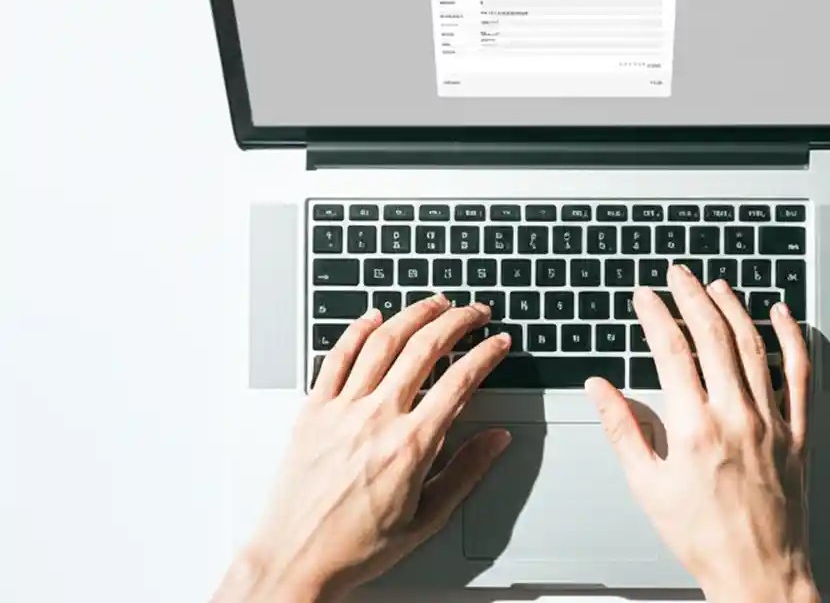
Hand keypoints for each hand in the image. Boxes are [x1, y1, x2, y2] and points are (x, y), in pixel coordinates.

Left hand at [213, 296, 511, 602]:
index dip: (486, 354)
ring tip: (434, 304)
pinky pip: (336, 358)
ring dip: (413, 315)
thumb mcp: (427, 518)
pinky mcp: (312, 412)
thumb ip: (466, 472)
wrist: (295, 559)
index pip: (460, 382)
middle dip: (457, 321)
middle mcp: (376, 419)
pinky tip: (372, 318)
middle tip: (475, 313)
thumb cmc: (356, 547)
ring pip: (382, 343)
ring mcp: (341, 411)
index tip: (498, 343)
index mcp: (411, 446)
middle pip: (424, 349)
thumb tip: (497, 440)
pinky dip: (357, 331)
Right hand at [586, 265, 816, 602]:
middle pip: (712, 335)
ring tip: (716, 285)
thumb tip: (599, 387)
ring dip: (734, 307)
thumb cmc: (702, 538)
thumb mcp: (646, 486)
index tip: (645, 296)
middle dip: (692, 295)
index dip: (656, 314)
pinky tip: (780, 315)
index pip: (671, 350)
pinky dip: (791, 339)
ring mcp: (771, 421)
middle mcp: (735, 416)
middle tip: (678, 274)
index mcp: (693, 428)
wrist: (758, 573)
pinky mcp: (798, 433)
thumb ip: (622, 429)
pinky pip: (798, 374)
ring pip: (753, 345)